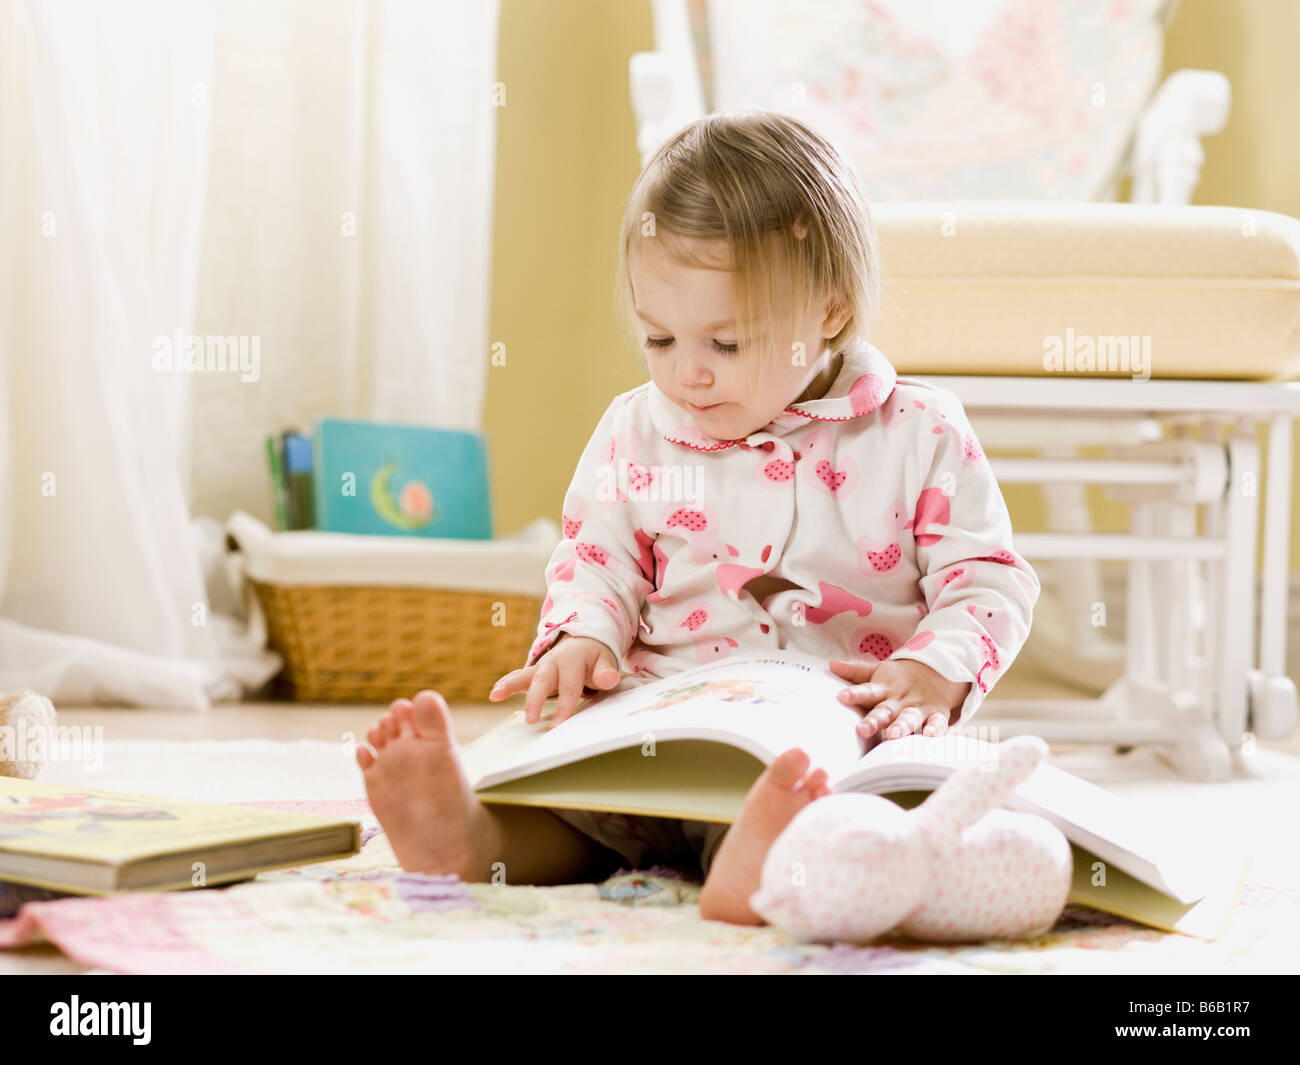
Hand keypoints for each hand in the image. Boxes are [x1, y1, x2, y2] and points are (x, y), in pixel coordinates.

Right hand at [489, 634, 621, 727]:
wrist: (583, 642)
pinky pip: (519, 678)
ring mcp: (541, 667)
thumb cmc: (594, 658)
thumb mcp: (605, 661)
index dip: (564, 705)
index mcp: (572, 659)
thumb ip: (606, 672)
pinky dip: (506, 684)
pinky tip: (494, 694)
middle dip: (536, 700)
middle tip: (530, 719)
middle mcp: (553, 661)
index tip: (558, 725)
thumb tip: (609, 678)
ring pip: (525, 676)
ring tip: (496, 694)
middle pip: (543, 681)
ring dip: (510, 685)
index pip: (569, 686)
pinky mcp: (534, 674)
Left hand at [829, 657, 970, 740]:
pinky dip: (936, 728)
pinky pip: (938, 721)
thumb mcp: (878, 671)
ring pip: (909, 718)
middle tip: (862, 730)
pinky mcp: (936, 713)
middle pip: (886, 710)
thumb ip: (856, 671)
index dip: (855, 694)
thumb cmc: (900, 677)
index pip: (868, 691)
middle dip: (875, 720)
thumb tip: (832, 665)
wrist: (938, 669)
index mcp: (884, 689)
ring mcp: (918, 707)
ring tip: (893, 735)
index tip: (842, 697)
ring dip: (902, 726)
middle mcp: (900, 699)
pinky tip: (931, 735)